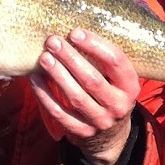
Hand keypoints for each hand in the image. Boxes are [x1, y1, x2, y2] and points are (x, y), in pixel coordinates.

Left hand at [30, 28, 139, 164]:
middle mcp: (118, 106)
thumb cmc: (109, 94)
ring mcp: (101, 121)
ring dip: (57, 75)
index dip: (95, 45)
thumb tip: (75, 29)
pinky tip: (34, 79)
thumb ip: (105, 61)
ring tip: (44, 57)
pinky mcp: (82, 133)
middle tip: (53, 41)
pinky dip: (45, 96)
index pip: (116, 62)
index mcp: (130, 87)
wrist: (110, 136)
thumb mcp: (117, 80)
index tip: (75, 32)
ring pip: (76, 97)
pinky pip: (60, 113)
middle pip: (92, 79)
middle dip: (70, 58)